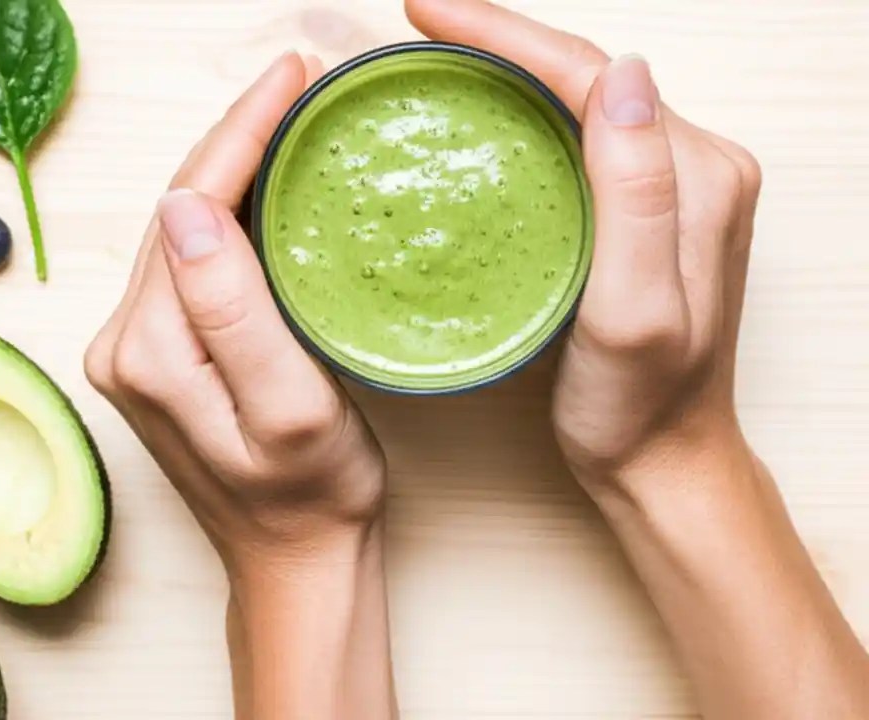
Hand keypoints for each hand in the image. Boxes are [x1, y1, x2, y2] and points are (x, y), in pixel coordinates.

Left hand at [84, 52, 385, 576]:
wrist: (292, 561)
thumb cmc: (311, 498)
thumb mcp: (291, 409)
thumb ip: (233, 312)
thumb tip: (185, 207)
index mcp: (150, 350)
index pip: (192, 207)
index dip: (242, 131)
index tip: (293, 73)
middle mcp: (122, 343)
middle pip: (179, 208)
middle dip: (237, 135)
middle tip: (300, 80)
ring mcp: (133, 350)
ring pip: (182, 229)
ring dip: (229, 167)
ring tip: (287, 115)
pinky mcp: (155, 355)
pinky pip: (188, 262)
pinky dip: (225, 213)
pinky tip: (262, 185)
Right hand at [408, 0, 761, 488]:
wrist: (662, 459)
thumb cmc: (639, 404)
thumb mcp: (635, 313)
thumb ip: (639, 195)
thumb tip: (623, 74)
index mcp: (697, 176)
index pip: (590, 74)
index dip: (504, 33)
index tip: (427, 11)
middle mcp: (693, 167)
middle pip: (583, 73)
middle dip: (499, 37)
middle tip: (419, 20)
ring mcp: (669, 187)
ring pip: (577, 100)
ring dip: (508, 66)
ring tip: (437, 55)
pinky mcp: (641, 212)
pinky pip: (575, 139)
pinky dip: (521, 114)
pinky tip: (479, 116)